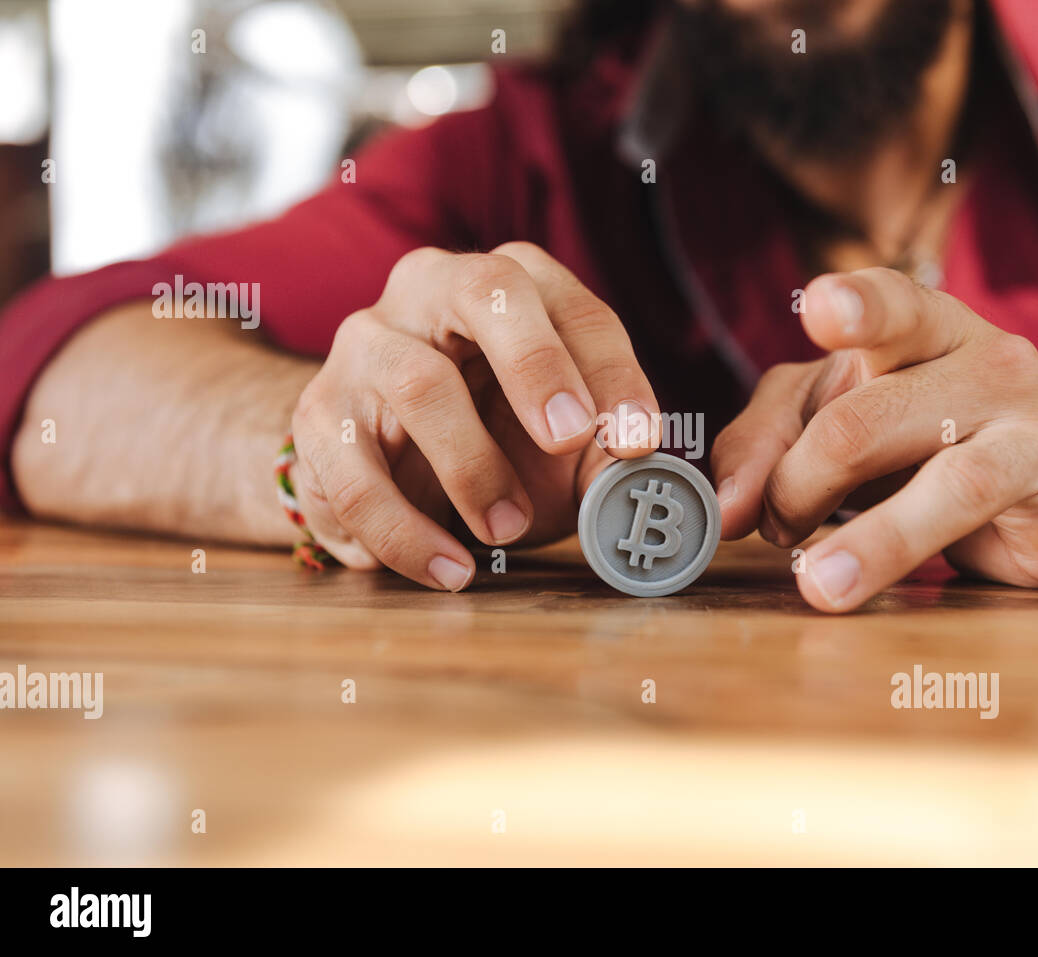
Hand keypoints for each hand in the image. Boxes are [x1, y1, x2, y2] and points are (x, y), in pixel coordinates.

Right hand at [290, 242, 659, 589]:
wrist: (381, 463)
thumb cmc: (493, 436)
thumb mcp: (558, 443)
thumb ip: (601, 453)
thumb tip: (644, 478)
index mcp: (506, 284)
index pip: (571, 307)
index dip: (613, 371)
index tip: (639, 438)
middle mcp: (431, 289)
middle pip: (485, 292)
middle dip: (537, 366)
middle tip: (571, 438)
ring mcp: (367, 345)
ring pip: (418, 384)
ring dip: (472, 467)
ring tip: (507, 531)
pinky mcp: (319, 416)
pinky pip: (354, 474)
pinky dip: (404, 533)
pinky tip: (450, 569)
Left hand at [712, 267, 1037, 612]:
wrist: (1028, 459)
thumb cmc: (903, 428)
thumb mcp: (821, 414)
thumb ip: (764, 443)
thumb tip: (727, 511)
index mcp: (921, 333)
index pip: (891, 305)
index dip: (856, 308)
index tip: (820, 311)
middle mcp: (987, 371)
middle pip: (875, 419)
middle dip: (805, 482)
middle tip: (778, 532)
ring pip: (960, 483)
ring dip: (883, 538)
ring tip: (823, 583)